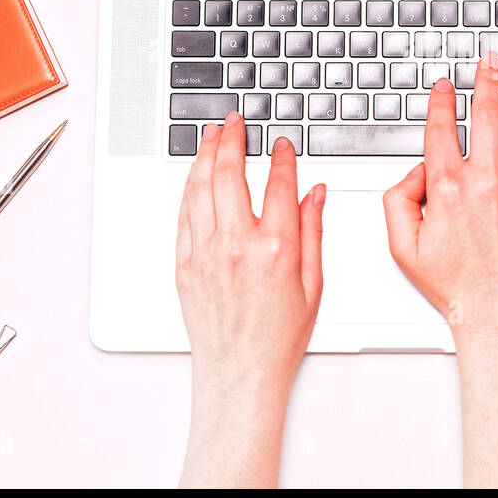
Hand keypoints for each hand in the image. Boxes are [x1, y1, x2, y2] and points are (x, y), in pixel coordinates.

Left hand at [175, 111, 325, 486]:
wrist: (240, 374)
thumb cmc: (278, 338)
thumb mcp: (313, 283)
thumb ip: (313, 232)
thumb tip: (314, 194)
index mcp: (276, 248)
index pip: (278, 184)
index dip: (281, 157)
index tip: (281, 144)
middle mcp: (237, 246)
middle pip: (229, 174)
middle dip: (232, 140)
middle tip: (234, 122)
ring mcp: (205, 254)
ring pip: (199, 189)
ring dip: (205, 157)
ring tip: (211, 137)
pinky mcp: (184, 265)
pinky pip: (184, 216)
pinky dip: (189, 190)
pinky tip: (195, 177)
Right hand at [382, 52, 497, 344]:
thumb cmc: (456, 286)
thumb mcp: (402, 246)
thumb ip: (396, 201)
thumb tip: (414, 172)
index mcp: (448, 187)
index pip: (443, 126)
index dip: (442, 99)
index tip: (444, 86)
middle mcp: (487, 179)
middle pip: (488, 111)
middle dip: (486, 78)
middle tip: (489, 59)